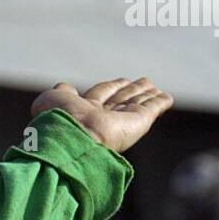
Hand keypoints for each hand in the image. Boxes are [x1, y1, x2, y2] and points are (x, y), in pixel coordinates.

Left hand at [30, 78, 173, 153]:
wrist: (75, 138)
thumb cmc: (59, 119)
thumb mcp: (51, 100)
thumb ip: (60, 93)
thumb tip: (65, 87)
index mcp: (83, 110)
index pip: (101, 94)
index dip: (110, 87)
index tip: (120, 82)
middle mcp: (104, 116)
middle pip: (121, 98)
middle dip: (130, 89)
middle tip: (142, 82)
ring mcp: (121, 120)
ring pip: (136, 103)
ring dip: (145, 93)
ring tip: (153, 86)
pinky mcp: (138, 122)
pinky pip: (151, 109)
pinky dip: (160, 103)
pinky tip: (167, 98)